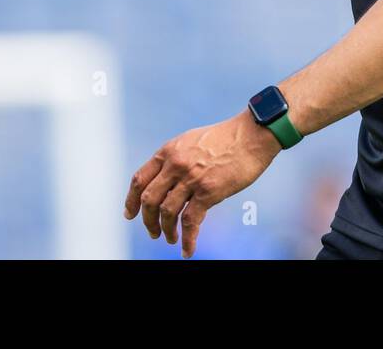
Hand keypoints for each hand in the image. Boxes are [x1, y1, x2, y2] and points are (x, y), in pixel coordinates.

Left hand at [124, 111, 281, 256]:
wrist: (252, 134)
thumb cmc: (226, 137)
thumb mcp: (191, 141)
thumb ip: (175, 158)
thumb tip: (165, 179)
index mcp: (169, 151)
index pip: (139, 179)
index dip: (131, 200)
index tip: (130, 214)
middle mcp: (176, 164)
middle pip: (149, 200)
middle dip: (147, 221)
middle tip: (152, 232)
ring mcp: (191, 178)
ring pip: (167, 212)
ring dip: (166, 231)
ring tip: (170, 239)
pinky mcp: (209, 191)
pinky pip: (191, 222)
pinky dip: (187, 239)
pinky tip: (187, 249)